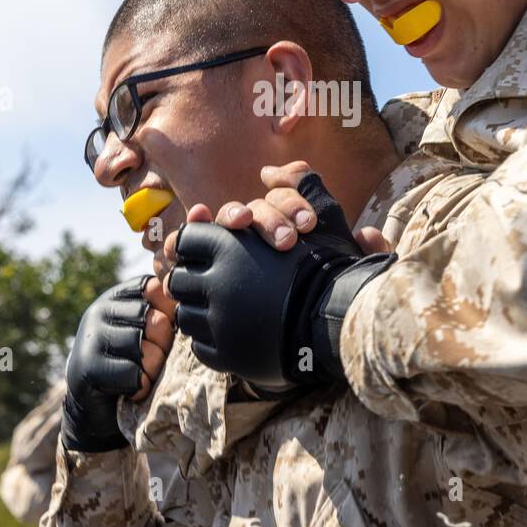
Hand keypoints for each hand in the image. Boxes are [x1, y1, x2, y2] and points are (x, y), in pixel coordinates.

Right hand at [61, 276, 174, 452]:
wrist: (98, 411)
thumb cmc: (133, 366)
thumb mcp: (151, 334)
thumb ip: (164, 311)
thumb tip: (178, 295)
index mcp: (116, 297)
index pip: (154, 289)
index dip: (169, 313)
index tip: (166, 331)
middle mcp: (98, 311)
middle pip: (153, 319)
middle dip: (162, 345)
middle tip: (154, 362)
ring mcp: (90, 338)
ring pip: (142, 346)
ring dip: (151, 368)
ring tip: (142, 376)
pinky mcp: (86, 367)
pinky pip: (130, 373)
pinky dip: (138, 386)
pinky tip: (129, 391)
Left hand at [168, 174, 394, 390]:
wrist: (345, 320)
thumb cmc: (332, 267)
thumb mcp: (319, 216)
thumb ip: (295, 186)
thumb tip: (270, 171)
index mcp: (228, 247)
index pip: (188, 240)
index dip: (200, 243)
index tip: (211, 252)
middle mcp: (215, 284)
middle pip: (180, 279)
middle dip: (196, 279)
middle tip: (216, 284)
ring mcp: (217, 323)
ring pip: (187, 314)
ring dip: (201, 310)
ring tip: (224, 310)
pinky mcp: (225, 356)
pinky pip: (201, 345)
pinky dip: (213, 340)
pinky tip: (233, 334)